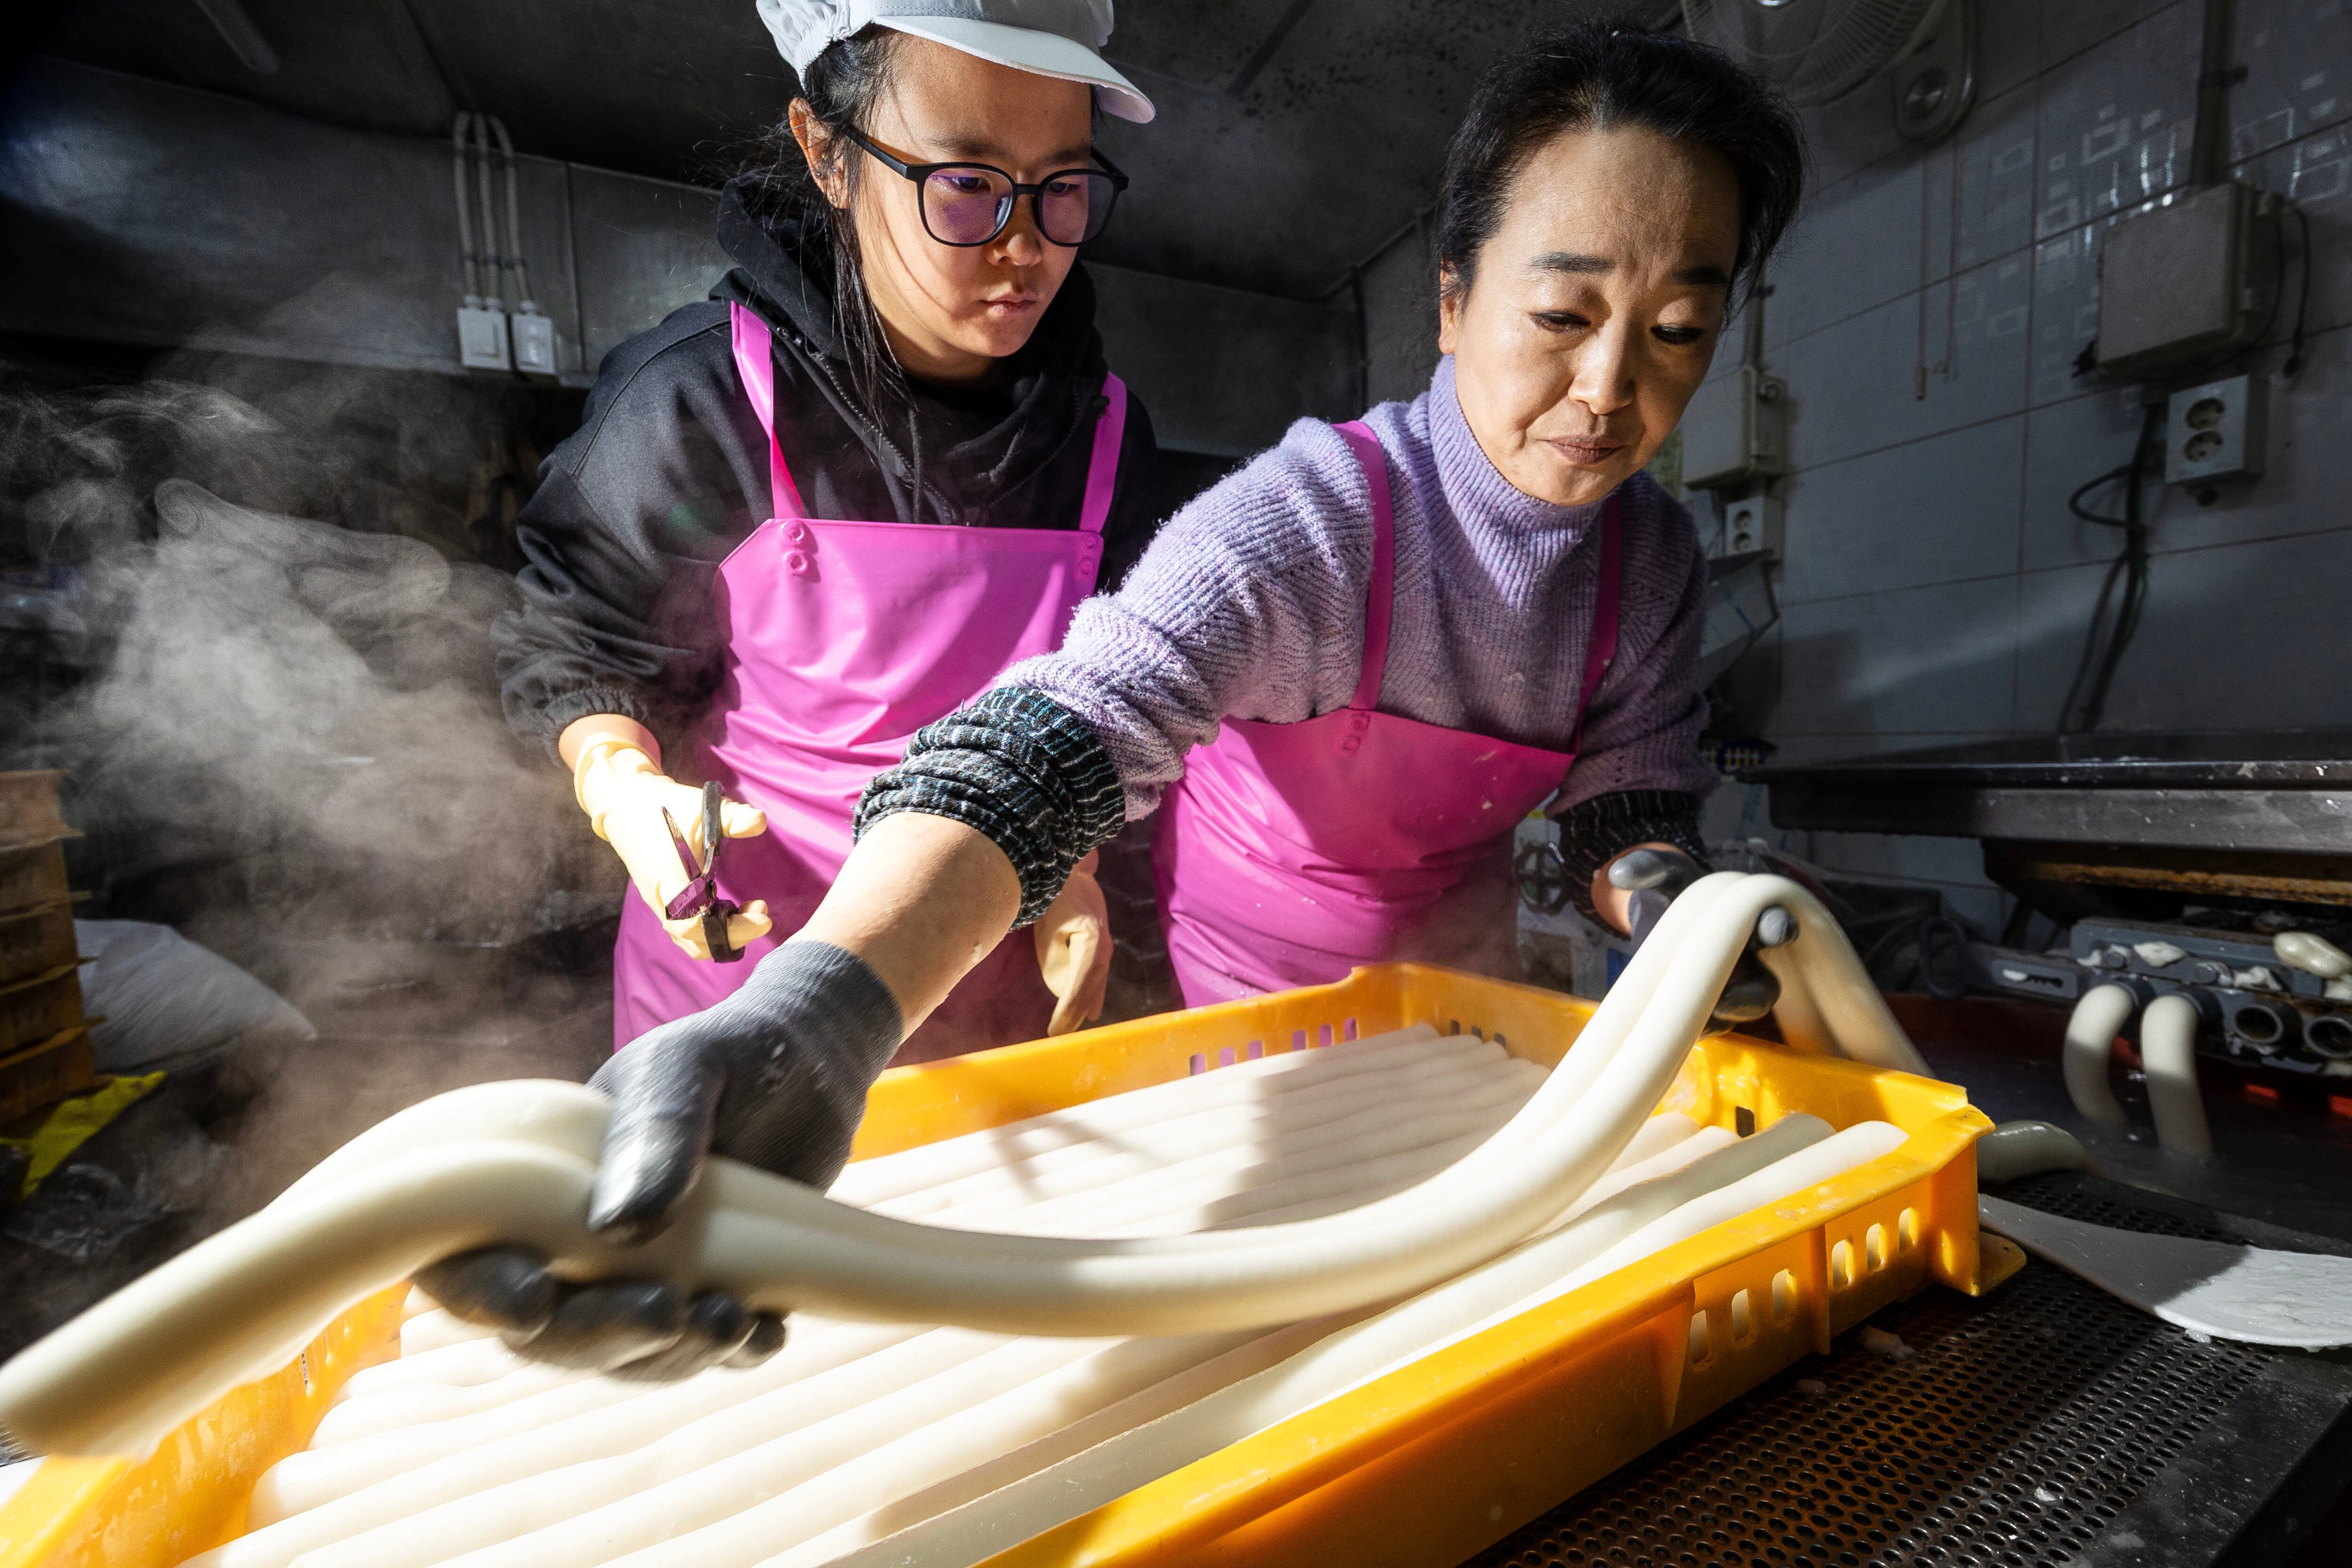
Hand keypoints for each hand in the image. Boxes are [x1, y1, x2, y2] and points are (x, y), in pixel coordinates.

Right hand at [417, 940, 903, 1378]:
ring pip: (628, 1356)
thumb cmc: (721, 1057)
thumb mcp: (683, 1069)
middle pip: (550, 1333)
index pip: (467, 1257)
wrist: (806, 1069)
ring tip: (732, 1319)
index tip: (530, 1302)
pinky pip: (703, 1351)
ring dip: (674, 1353)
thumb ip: (651, 1133)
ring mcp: (635, 1282)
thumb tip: (618, 1228)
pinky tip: (766, 1332)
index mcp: (524, 1189)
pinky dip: (732, 1353)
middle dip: (601, 1335)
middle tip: (664, 1311)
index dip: (480, 1294)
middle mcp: (567, 1250)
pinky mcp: (704, 1297)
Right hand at [574, 738, 772, 959]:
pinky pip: (686, 930)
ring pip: (689, 941)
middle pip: (695, 942)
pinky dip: (710, 930)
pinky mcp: (662, 902)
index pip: (697, 925)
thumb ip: (732, 816)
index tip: (763, 915)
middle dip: (734, 935)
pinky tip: (730, 908)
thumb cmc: (665, 807)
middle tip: (761, 910)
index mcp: (668, 881)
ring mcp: (659, 904)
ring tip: (748, 909)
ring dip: (722, 935)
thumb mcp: (700, 807)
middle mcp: (661, 900)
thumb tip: (759, 821)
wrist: (627, 804)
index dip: (732, 929)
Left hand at [1034, 853, 1110, 1034]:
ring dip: (1084, 1006)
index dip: (1069, 1007)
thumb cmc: (1055, 897)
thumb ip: (1054, 956)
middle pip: (1090, 986)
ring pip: (1095, 983)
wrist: (1074, 874)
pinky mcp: (1100, 947)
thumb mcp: (1047, 925)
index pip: (1080, 981)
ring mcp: (1105, 947)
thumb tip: (1061, 987)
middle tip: (1059, 1034)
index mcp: (1092, 939)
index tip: (1057, 1028)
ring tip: (1073, 1030)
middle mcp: (1103, 946)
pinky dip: (1092, 995)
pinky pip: (1096, 977)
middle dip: (1076, 1012)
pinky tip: (1093, 1012)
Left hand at [1605, 847, 1794, 1026]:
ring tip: (1694, 1018)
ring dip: (1721, 1020)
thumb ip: (1650, 867)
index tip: (1776, 930)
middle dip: (1753, 995)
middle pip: (1765, 988)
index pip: (1775, 924)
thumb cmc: (1680, 893)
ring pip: (1738, 1016)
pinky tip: (1675, 1030)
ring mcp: (1733, 991)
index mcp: (1749, 920)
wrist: (1664, 919)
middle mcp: (1750, 961)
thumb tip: (1619, 874)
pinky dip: (1698, 1028)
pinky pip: (1712, 1027)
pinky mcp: (1711, 1012)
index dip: (1779, 928)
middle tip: (1727, 998)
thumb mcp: (1668, 874)